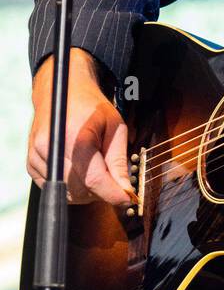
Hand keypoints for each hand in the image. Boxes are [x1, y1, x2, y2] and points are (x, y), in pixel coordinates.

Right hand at [28, 49, 135, 206]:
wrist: (63, 91)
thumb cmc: (91, 107)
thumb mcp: (115, 127)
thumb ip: (118, 160)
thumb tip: (124, 190)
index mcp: (76, 136)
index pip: (93, 179)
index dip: (112, 194)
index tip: (127, 198)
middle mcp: (52, 147)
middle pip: (79, 189)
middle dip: (100, 192)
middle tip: (114, 181)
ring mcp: (37, 156)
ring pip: (66, 193)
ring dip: (86, 192)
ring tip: (97, 171)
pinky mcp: (31, 163)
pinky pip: (54, 189)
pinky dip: (70, 187)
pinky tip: (79, 171)